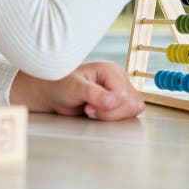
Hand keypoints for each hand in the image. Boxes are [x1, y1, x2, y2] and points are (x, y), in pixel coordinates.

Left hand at [9, 61, 144, 120]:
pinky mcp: (120, 101)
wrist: (54, 93)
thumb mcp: (73, 88)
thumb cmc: (60, 85)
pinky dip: (115, 118)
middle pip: (132, 103)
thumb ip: (92, 93)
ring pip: (134, 108)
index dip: (108, 107)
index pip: (123, 94)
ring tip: (93, 111)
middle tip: (90, 110)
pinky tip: (99, 113)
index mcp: (110, 70)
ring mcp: (121, 90)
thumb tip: (110, 100)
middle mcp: (119, 78)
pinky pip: (129, 113)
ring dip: (114, 116)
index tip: (88, 108)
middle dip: (111, 112)